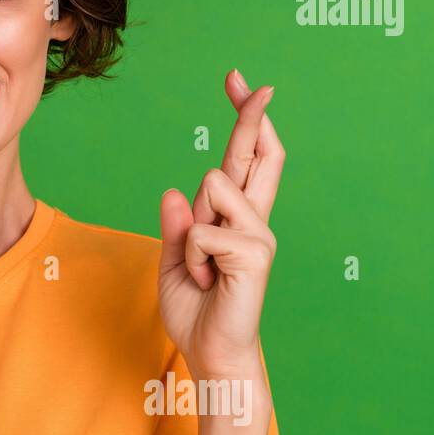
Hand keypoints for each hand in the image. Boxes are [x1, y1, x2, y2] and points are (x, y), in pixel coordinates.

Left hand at [157, 69, 284, 380]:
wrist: (211, 354)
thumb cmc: (196, 310)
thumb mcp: (175, 261)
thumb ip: (177, 227)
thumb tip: (175, 190)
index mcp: (234, 218)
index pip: (245, 159)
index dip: (245, 119)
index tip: (239, 83)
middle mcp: (253, 220)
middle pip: (258, 153)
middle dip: (252, 114)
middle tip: (250, 81)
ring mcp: (259, 235)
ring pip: (212, 187)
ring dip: (191, 232)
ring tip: (201, 269)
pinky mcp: (255, 253)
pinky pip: (202, 231)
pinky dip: (192, 257)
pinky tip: (208, 281)